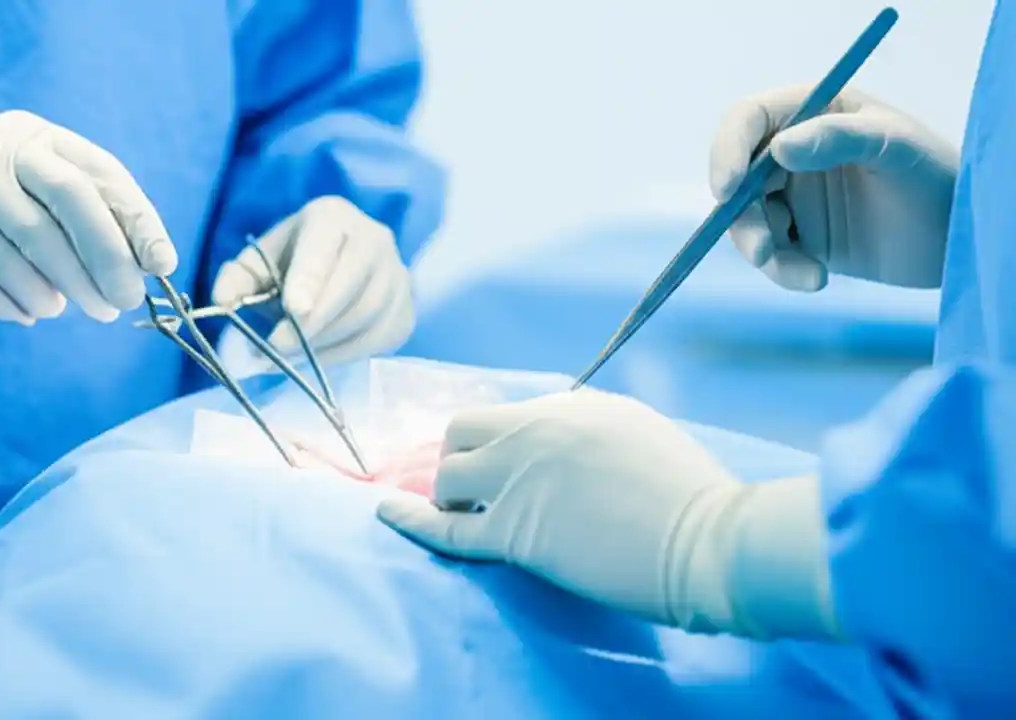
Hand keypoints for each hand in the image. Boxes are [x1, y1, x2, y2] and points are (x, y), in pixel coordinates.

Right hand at [0, 110, 175, 337]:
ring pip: (20, 244)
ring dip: (53, 289)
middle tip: (120, 302)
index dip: (136, 222)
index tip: (161, 265)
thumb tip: (157, 263)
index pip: (99, 176)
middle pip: (65, 200)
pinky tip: (29, 315)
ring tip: (67, 309)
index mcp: (36, 138)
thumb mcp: (44, 201)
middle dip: (102, 257)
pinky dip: (9, 303)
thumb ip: (98, 221)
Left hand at [212, 196, 413, 366]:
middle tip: (276, 349)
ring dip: (325, 345)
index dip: (310, 279)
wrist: (337, 268)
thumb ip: (236, 280)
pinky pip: (379, 339)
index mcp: (332, 218)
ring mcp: (397, 275)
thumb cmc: (291, 265)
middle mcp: (374, 239)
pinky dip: (345, 355)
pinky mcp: (406, 309)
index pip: (324, 247)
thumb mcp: (258, 264)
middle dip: (312, 324)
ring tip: (290, 360)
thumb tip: (223, 302)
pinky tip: (319, 360)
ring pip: (367, 316)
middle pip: (350, 286)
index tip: (293, 310)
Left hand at [377, 390, 838, 638]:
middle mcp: (537, 429)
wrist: (709, 540)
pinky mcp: (513, 529)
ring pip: (448, 474)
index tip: (494, 465)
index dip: (496, 444)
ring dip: (449, 494)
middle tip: (472, 488)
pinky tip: (385, 512)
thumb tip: (568, 443)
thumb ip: (597, 433)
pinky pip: (444, 524)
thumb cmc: (696, 499)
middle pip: (463, 430)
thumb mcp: (645, 437)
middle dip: (458, 457)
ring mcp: (520, 476)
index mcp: (574, 406)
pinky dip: (409, 518)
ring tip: (464, 514)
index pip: (510, 415)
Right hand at [710, 86, 958, 290]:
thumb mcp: (895, 147)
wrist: (957, 239)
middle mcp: (793, 151)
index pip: (748, 119)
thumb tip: (779, 147)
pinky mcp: (797, 236)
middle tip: (762, 250)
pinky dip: (784, 271)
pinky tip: (818, 279)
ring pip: (745, 221)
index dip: (728, 149)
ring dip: (763, 251)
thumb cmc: (936, 177)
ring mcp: (792, 195)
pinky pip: (768, 254)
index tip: (727, 189)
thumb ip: (839, 138)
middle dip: (742, 217)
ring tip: (809, 275)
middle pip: (736, 177)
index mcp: (812, 112)